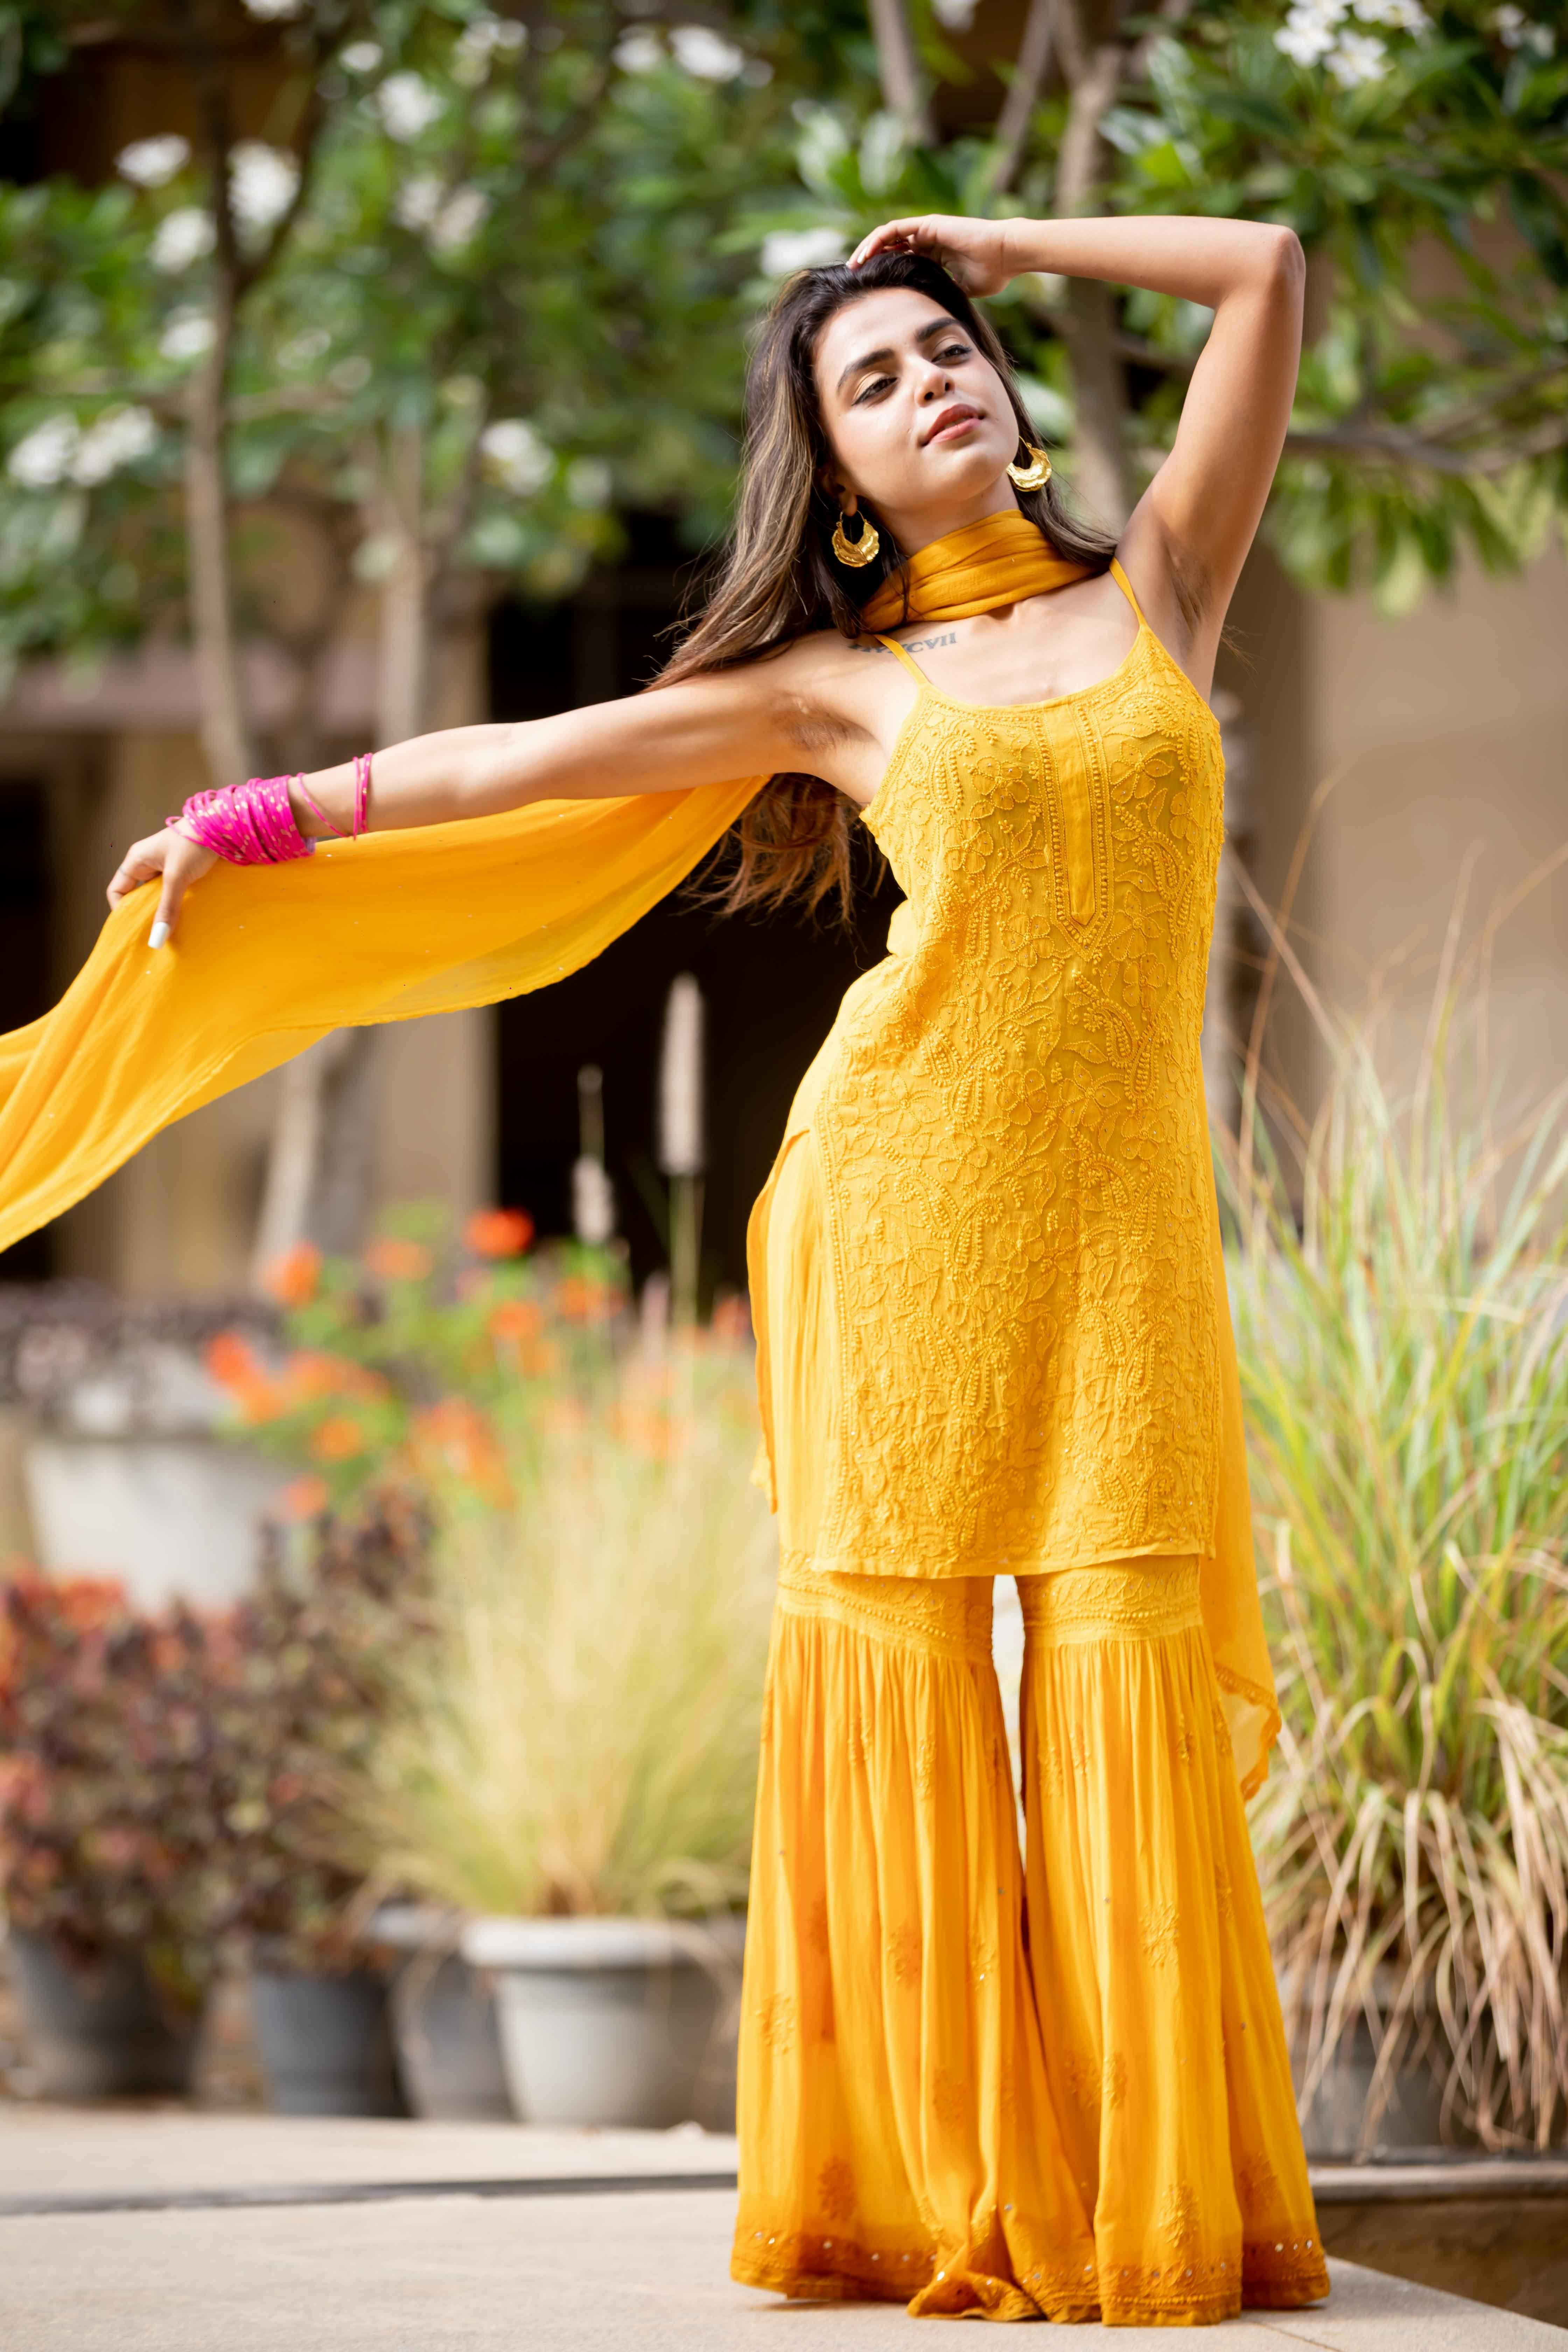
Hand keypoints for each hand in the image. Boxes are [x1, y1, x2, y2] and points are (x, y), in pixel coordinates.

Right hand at [107, 819, 217, 947]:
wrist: (222, 825)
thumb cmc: (194, 843)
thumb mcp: (178, 877)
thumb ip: (168, 907)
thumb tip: (157, 938)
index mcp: (137, 860)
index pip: (117, 889)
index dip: (121, 909)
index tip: (134, 927)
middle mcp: (146, 862)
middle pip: (136, 893)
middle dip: (143, 912)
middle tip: (152, 933)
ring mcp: (164, 865)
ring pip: (155, 893)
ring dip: (161, 909)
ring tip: (168, 928)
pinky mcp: (181, 868)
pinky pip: (171, 890)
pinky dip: (175, 902)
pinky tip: (183, 915)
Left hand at [847, 214, 1020, 298]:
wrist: (1006, 255)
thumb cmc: (992, 273)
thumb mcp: (962, 290)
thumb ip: (945, 295)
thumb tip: (933, 314)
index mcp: (935, 255)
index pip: (902, 261)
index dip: (884, 272)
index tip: (870, 289)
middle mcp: (928, 240)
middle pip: (890, 247)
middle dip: (870, 260)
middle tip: (853, 277)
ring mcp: (927, 230)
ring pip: (888, 236)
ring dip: (868, 249)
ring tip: (853, 265)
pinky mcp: (927, 224)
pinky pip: (894, 229)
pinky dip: (878, 240)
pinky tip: (865, 255)